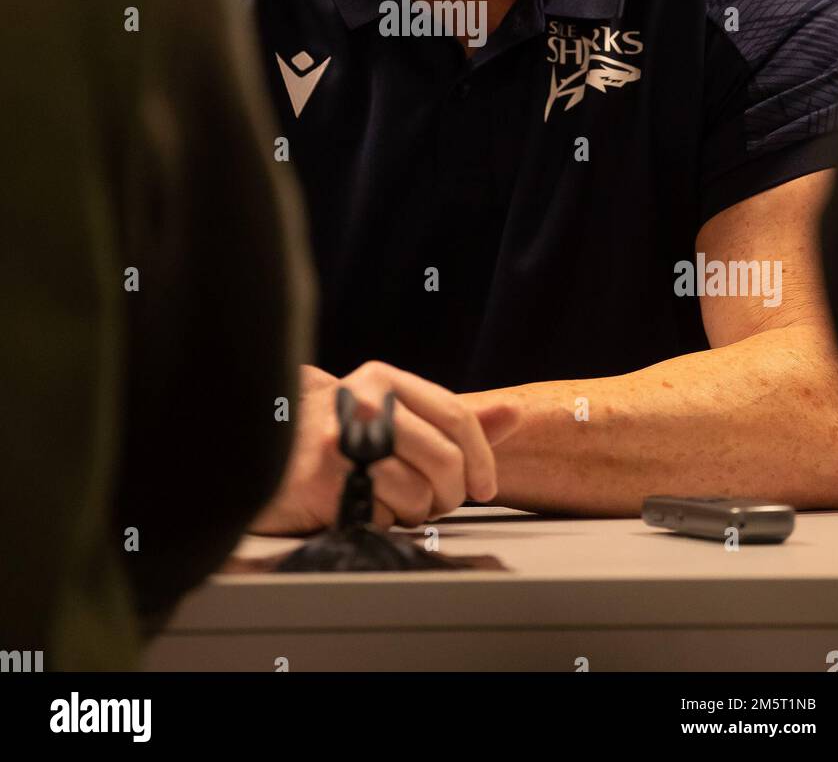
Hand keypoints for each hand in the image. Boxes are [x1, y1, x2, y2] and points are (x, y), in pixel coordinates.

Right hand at [248, 360, 519, 534]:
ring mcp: (340, 444)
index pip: (455, 415)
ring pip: (417, 496)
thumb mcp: (390, 410)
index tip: (484, 486)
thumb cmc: (335, 434)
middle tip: (435, 500)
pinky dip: (379, 522)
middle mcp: (363, 405)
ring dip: (411, 511)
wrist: (259, 448)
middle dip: (450, 493)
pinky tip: (357, 506)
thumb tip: (513, 414)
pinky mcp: (322, 485)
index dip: (480, 458)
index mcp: (382, 380)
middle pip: (445, 460)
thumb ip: (450, 418)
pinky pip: (381, 518)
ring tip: (385, 498)